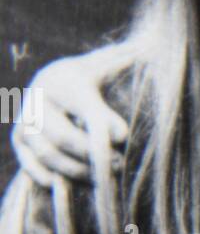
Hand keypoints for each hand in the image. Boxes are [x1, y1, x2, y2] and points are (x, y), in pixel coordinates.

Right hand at [12, 42, 133, 186]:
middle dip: (93, 155)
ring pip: (48, 155)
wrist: (54, 83)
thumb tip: (148, 51)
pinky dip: (53, 179)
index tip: (125, 136)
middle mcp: (37, 98)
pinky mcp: (18, 140)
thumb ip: (121, 66)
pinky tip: (80, 182)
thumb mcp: (103, 67)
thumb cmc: (89, 78)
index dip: (104, 125)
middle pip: (64, 138)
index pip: (84, 107)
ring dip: (79, 171)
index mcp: (62, 79)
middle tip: (119, 164)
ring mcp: (24, 120)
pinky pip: (31, 167)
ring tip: (104, 176)